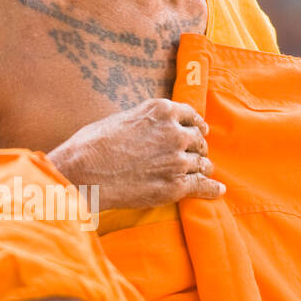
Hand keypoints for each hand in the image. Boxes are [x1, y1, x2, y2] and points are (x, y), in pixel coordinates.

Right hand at [48, 99, 224, 210]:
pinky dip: (212, 188)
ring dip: (201, 168)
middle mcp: (174, 132)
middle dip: (196, 148)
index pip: (190, 115)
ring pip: (202, 163)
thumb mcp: (121, 118)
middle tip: (193, 155)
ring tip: (200, 173)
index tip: (199, 131)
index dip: (196, 125)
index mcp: (162, 111)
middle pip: (198, 140)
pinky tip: (217, 189)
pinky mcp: (176, 186)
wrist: (84, 172)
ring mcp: (178, 160)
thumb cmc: (92, 145)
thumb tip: (151, 129)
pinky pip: (203, 186)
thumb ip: (145, 121)